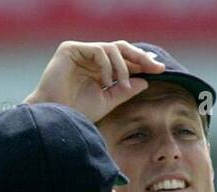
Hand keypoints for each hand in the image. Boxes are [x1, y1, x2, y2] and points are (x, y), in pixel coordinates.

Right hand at [25, 40, 163, 122]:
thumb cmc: (77, 112)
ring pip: (112, 49)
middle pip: (120, 48)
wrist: (56, 117)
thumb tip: (146, 82)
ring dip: (123, 68)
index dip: (141, 61)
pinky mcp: (70, 49)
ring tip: (124, 86)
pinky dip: (107, 66)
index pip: (123, 59)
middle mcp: (89, 57)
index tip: (159, 69)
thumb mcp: (108, 101)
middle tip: (155, 67)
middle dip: (140, 57)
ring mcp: (80, 52)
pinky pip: (99, 50)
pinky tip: (106, 82)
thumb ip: (125, 91)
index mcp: (98, 68)